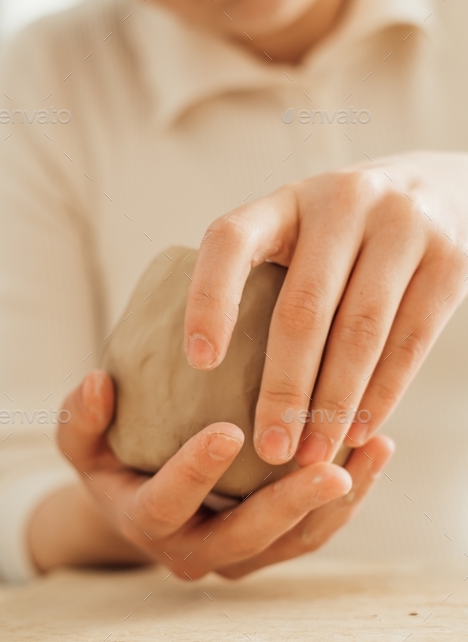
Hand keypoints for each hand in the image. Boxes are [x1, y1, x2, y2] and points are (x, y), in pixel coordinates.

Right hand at [57, 370, 392, 579]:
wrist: (142, 507)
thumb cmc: (114, 465)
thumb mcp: (83, 444)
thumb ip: (81, 418)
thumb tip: (95, 382)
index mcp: (145, 523)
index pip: (166, 504)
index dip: (194, 472)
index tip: (227, 431)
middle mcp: (193, 553)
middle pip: (246, 537)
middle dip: (290, 504)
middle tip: (331, 469)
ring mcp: (237, 557)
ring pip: (292, 542)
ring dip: (335, 502)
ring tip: (374, 450)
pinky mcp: (270, 550)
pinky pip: (313, 533)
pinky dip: (346, 499)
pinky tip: (374, 454)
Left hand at [184, 152, 467, 466]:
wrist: (440, 188)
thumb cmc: (343, 235)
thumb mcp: (301, 232)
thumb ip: (264, 279)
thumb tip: (215, 383)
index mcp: (286, 200)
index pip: (231, 242)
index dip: (210, 300)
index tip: (200, 363)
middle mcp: (341, 202)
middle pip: (303, 309)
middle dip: (284, 390)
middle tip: (271, 448)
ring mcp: (401, 226)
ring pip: (360, 333)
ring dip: (334, 405)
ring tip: (314, 454)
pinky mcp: (450, 260)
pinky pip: (410, 342)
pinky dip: (382, 394)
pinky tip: (359, 430)